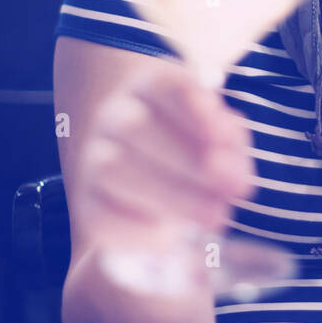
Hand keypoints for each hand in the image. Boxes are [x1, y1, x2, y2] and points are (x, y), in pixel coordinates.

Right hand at [73, 58, 256, 255]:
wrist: (146, 170)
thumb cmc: (192, 143)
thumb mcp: (218, 134)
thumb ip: (231, 150)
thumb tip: (235, 182)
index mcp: (147, 87)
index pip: (167, 88)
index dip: (197, 112)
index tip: (226, 142)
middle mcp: (114, 116)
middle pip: (138, 127)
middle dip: (189, 162)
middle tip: (231, 191)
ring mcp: (92, 157)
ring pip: (114, 168)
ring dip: (171, 196)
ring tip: (214, 215)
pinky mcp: (86, 203)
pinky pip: (101, 215)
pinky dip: (138, 229)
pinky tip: (172, 236)